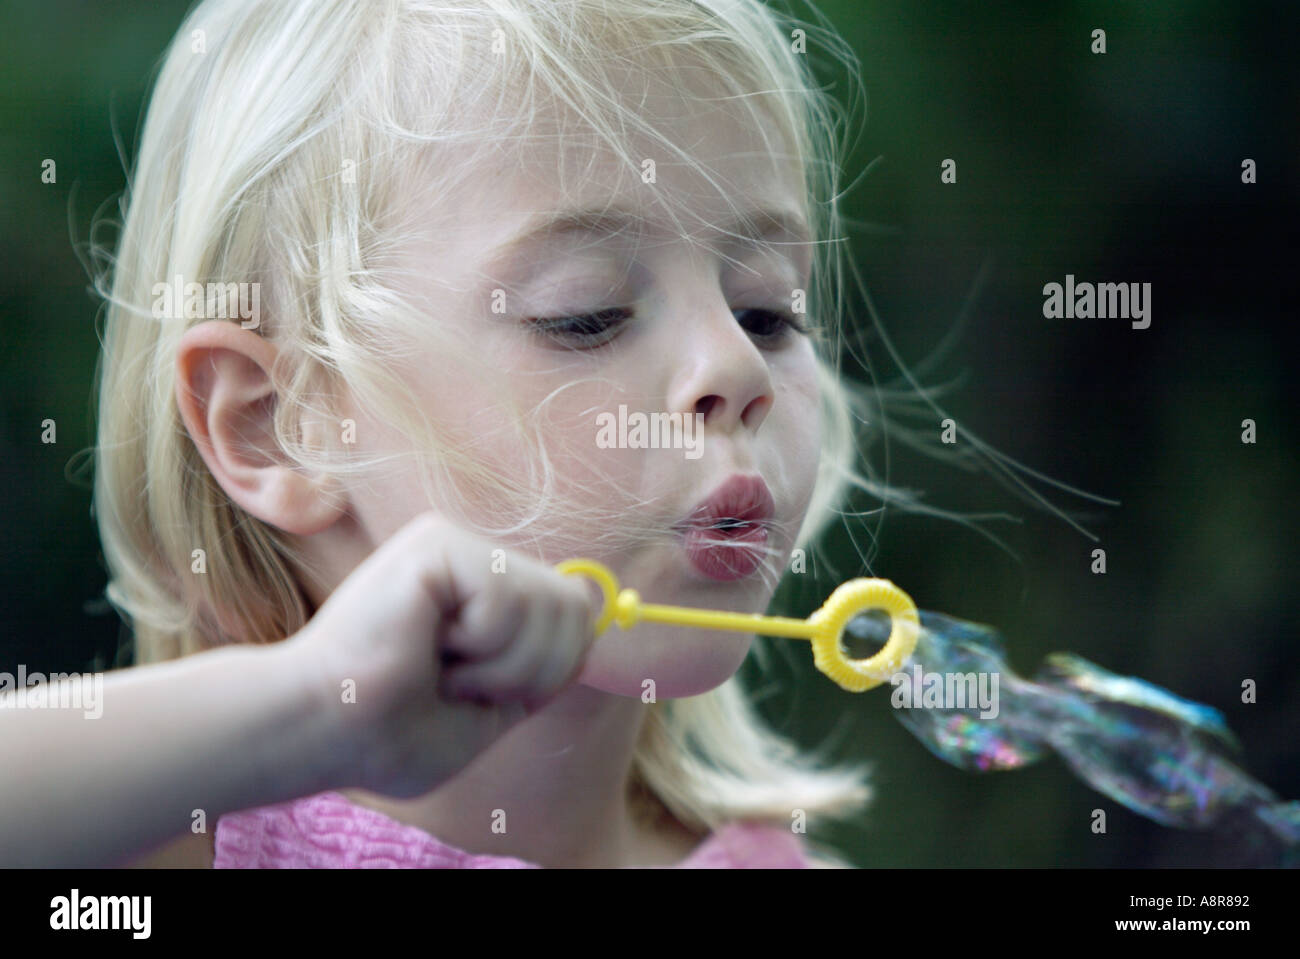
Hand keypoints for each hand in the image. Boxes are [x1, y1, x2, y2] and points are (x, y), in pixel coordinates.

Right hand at [288, 511, 598, 797]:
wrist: (329, 733)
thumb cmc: (392, 733)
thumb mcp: (496, 703)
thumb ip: (544, 661)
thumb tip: (593, 616)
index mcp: (483, 594)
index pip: (574, 613)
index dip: (552, 668)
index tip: (485, 693)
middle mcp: (473, 558)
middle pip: (573, 608)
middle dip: (531, 672)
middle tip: (459, 685)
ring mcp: (455, 544)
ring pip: (549, 604)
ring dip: (501, 665)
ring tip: (439, 667)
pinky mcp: (436, 542)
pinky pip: (507, 597)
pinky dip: (478, 643)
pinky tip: (426, 643)